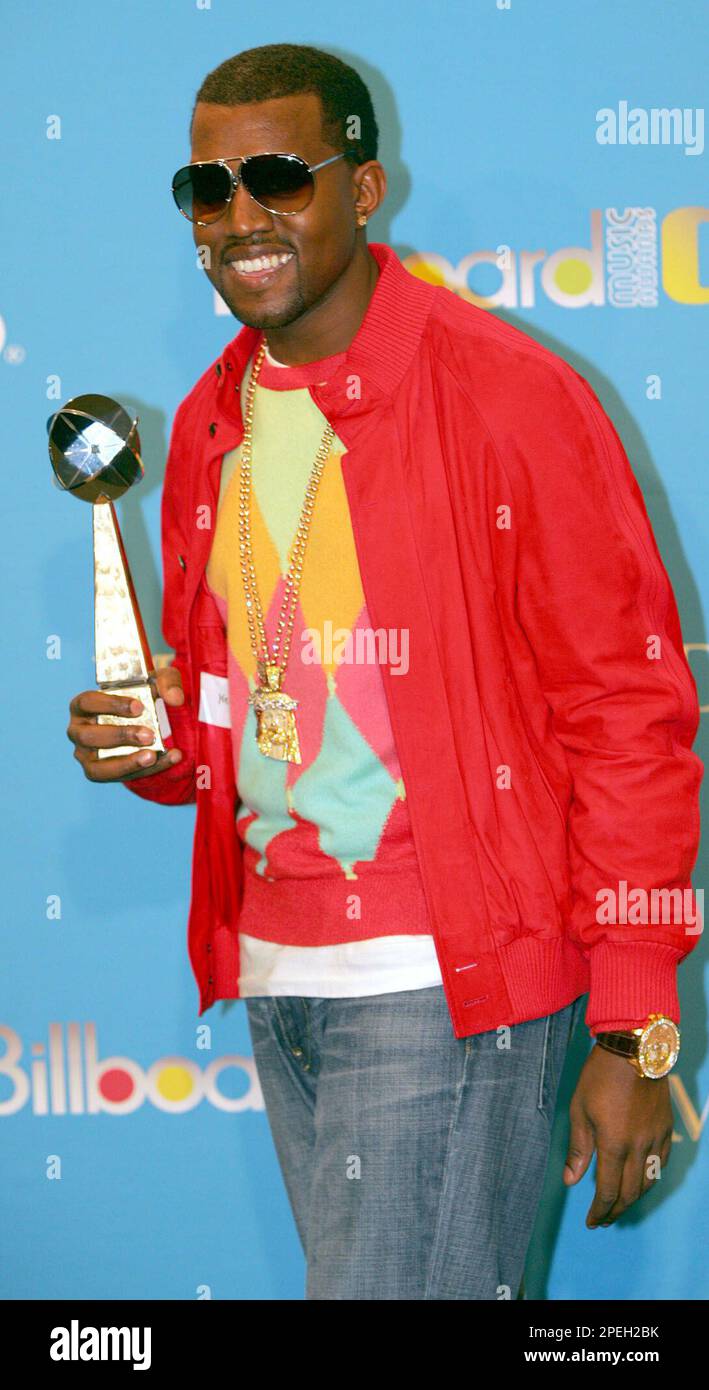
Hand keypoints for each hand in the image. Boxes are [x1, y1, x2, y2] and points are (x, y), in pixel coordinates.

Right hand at [67, 667, 185, 781]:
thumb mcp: (156, 683)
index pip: (88, 702)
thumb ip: (167, 683)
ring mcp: (85, 755)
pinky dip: (143, 771)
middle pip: (89, 736)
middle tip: (149, 735)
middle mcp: (78, 731)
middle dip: (120, 736)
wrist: (148, 722)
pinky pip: (117, 777)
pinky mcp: (100, 773)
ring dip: (126, 762)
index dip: (111, 705)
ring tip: (152, 756)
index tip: (139, 707)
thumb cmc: (142, 697)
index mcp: (83, 705)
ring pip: (97, 766)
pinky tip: (167, 760)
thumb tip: (175, 698)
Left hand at [564, 1043, 673, 1226]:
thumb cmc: (600, 1076)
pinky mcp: (666, 1129)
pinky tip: (640, 1180)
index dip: (599, 1210)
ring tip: (619, 1204)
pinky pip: (661, 1164)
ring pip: (648, 1182)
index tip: (591, 1221)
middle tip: (604, 1219)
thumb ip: (578, 1148)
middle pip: (630, 1193)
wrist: (634, 1049)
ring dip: (633, 1198)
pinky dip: (650, 1179)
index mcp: (614, 1144)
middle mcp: (639, 1147)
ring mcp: (656, 1138)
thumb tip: (571, 1181)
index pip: (608, 1190)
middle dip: (615, 1210)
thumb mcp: (580, 1110)